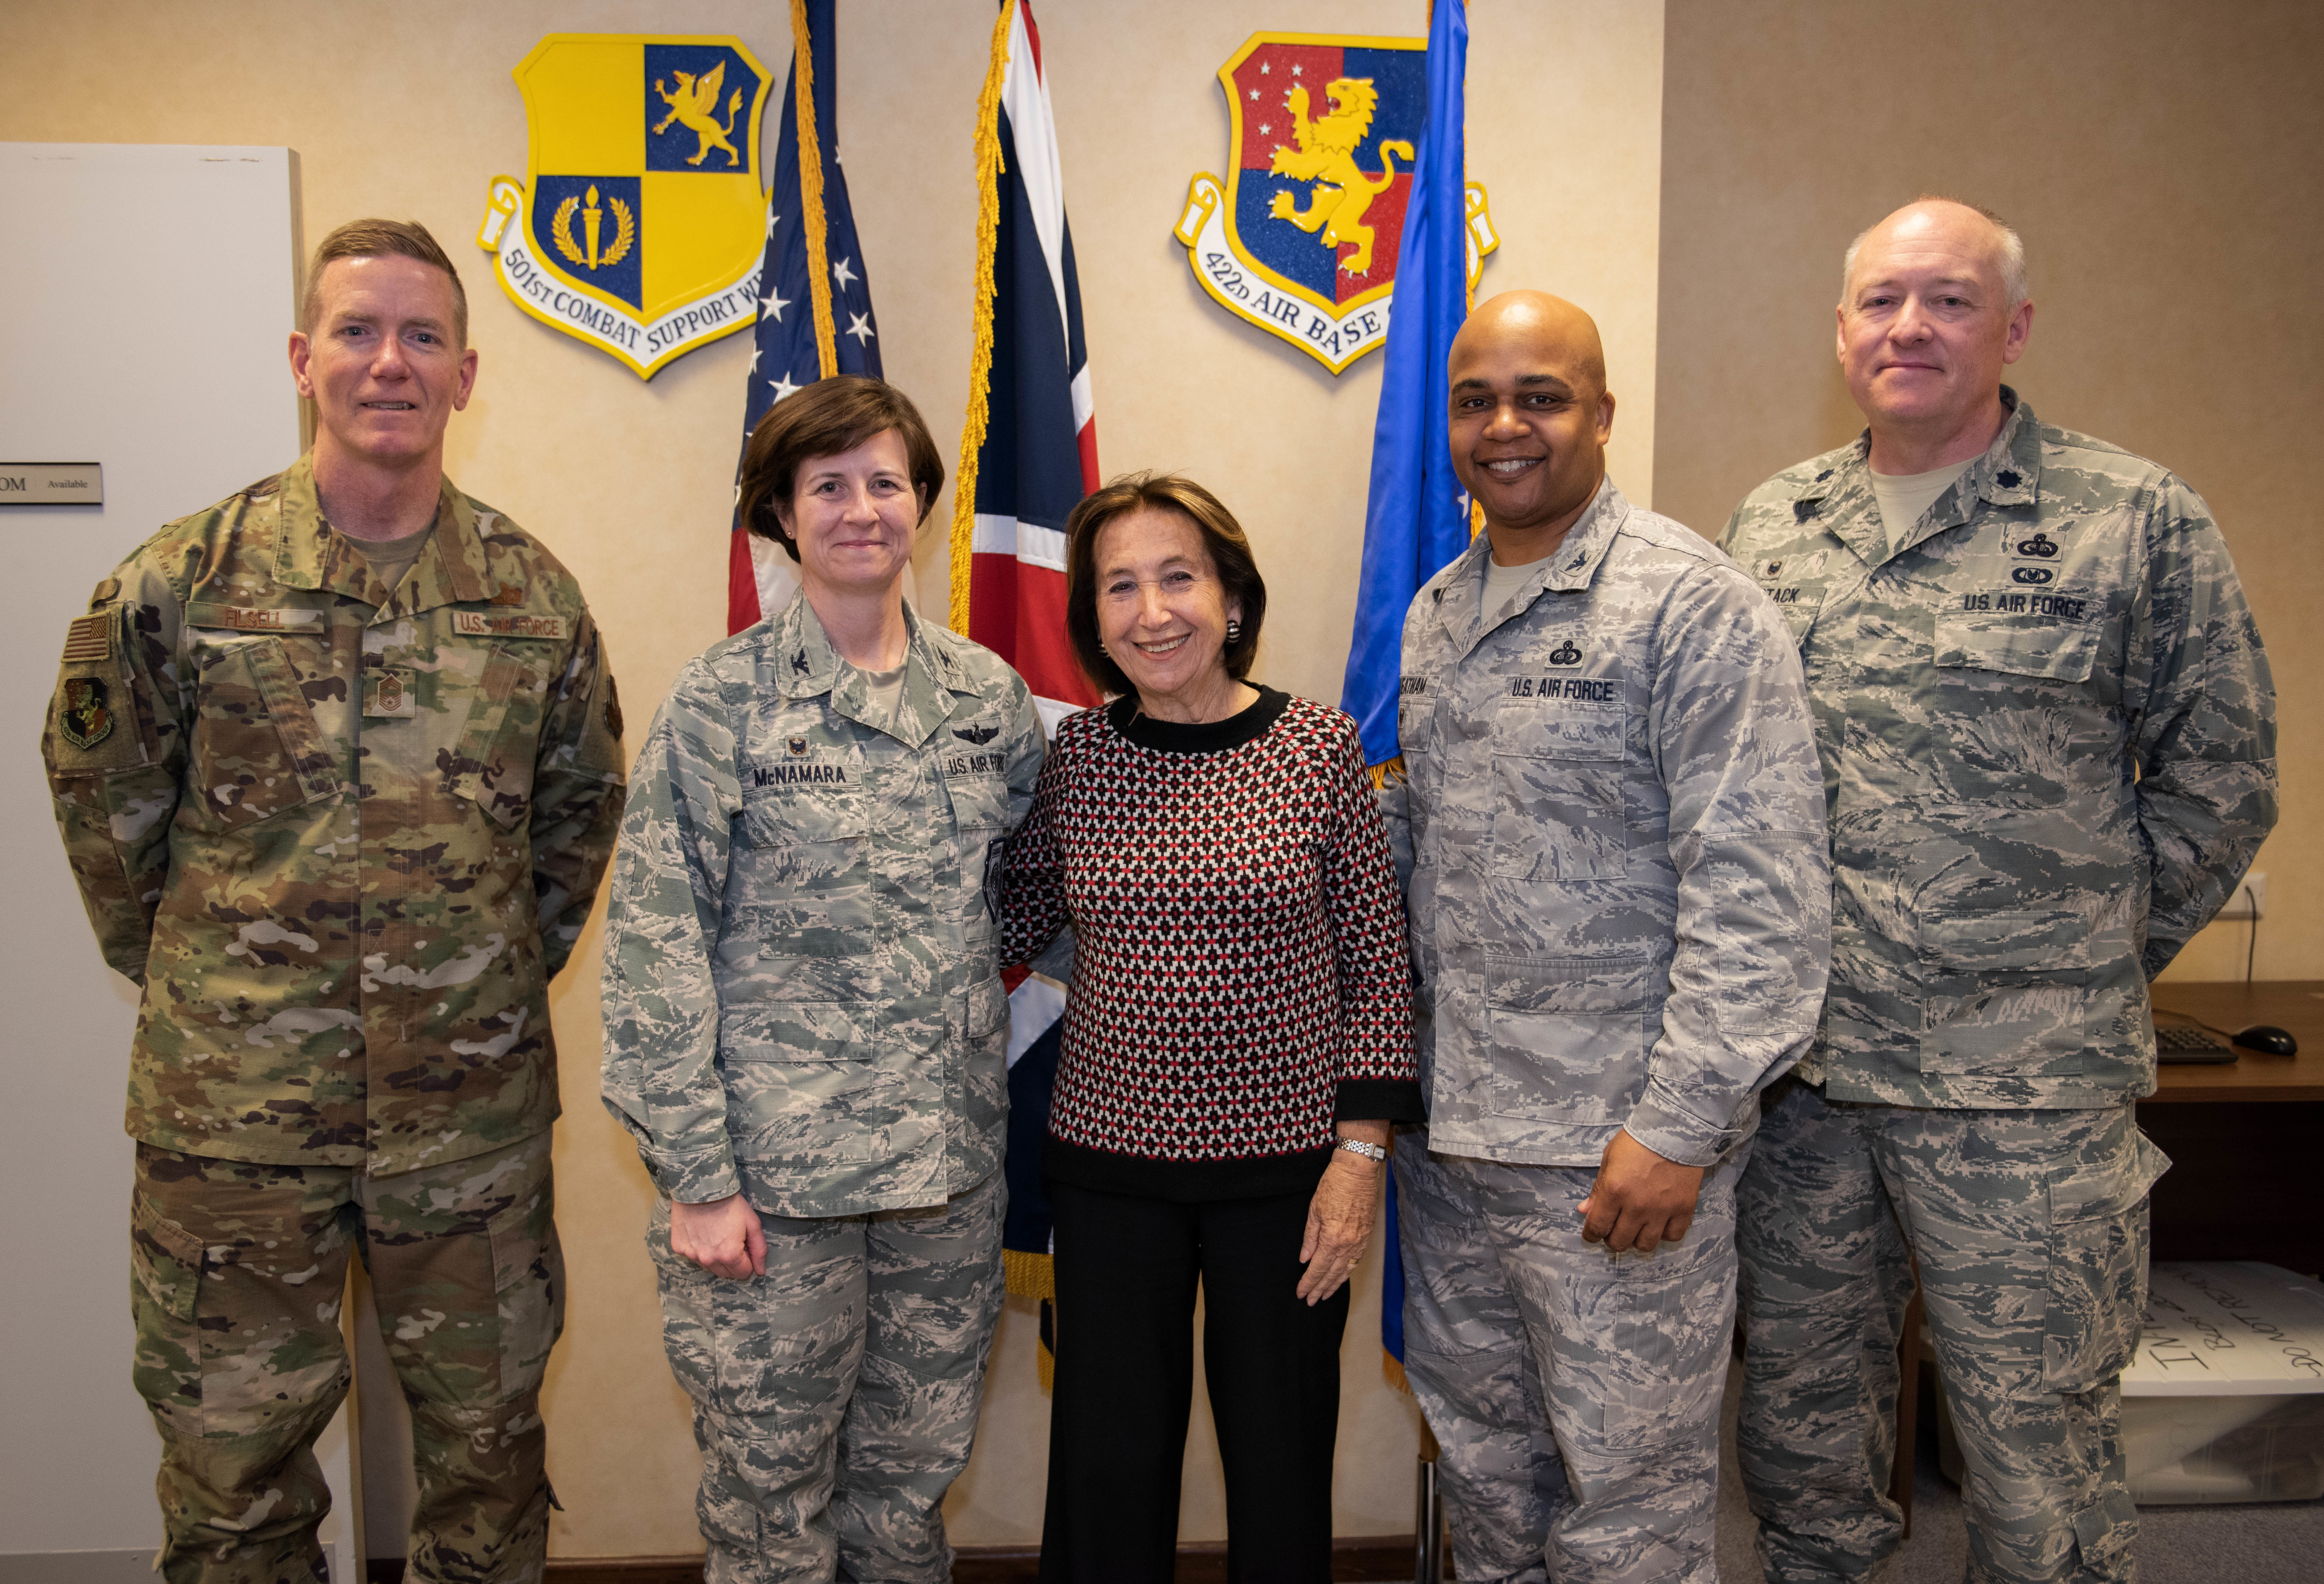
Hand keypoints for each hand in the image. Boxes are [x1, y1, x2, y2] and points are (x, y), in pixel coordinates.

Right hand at [669, 1192, 765, 1279]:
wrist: (700, 1188)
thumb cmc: (729, 1204)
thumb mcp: (752, 1223)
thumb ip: (759, 1249)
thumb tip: (760, 1271)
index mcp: (729, 1255)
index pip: (743, 1273)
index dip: (747, 1260)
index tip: (744, 1244)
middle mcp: (709, 1259)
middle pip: (726, 1273)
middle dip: (732, 1261)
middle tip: (730, 1239)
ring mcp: (691, 1255)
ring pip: (709, 1266)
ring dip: (715, 1257)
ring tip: (715, 1234)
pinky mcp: (678, 1248)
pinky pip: (693, 1256)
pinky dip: (698, 1248)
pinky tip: (701, 1232)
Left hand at [1297, 1123, 1388, 1305]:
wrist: (1358, 1172)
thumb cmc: (1334, 1186)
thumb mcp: (1314, 1211)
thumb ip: (1310, 1238)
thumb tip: (1304, 1259)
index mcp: (1332, 1239)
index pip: (1318, 1268)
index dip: (1309, 1283)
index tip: (1301, 1293)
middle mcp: (1348, 1245)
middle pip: (1332, 1274)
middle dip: (1320, 1289)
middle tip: (1311, 1301)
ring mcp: (1360, 1242)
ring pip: (1346, 1271)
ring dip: (1334, 1284)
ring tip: (1325, 1294)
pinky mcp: (1367, 1236)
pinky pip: (1356, 1261)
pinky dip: (1348, 1272)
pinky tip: (1342, 1276)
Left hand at [1578, 1130, 1703, 1255]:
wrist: (1675, 1129)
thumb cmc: (1637, 1141)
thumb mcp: (1609, 1159)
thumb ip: (1597, 1189)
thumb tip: (1584, 1211)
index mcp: (1614, 1191)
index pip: (1597, 1227)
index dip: (1591, 1235)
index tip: (1591, 1234)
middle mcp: (1637, 1206)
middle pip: (1620, 1241)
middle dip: (1611, 1238)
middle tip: (1613, 1228)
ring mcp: (1662, 1210)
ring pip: (1645, 1245)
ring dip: (1636, 1239)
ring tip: (1635, 1228)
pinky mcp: (1684, 1209)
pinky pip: (1672, 1237)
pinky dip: (1663, 1234)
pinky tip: (1658, 1224)